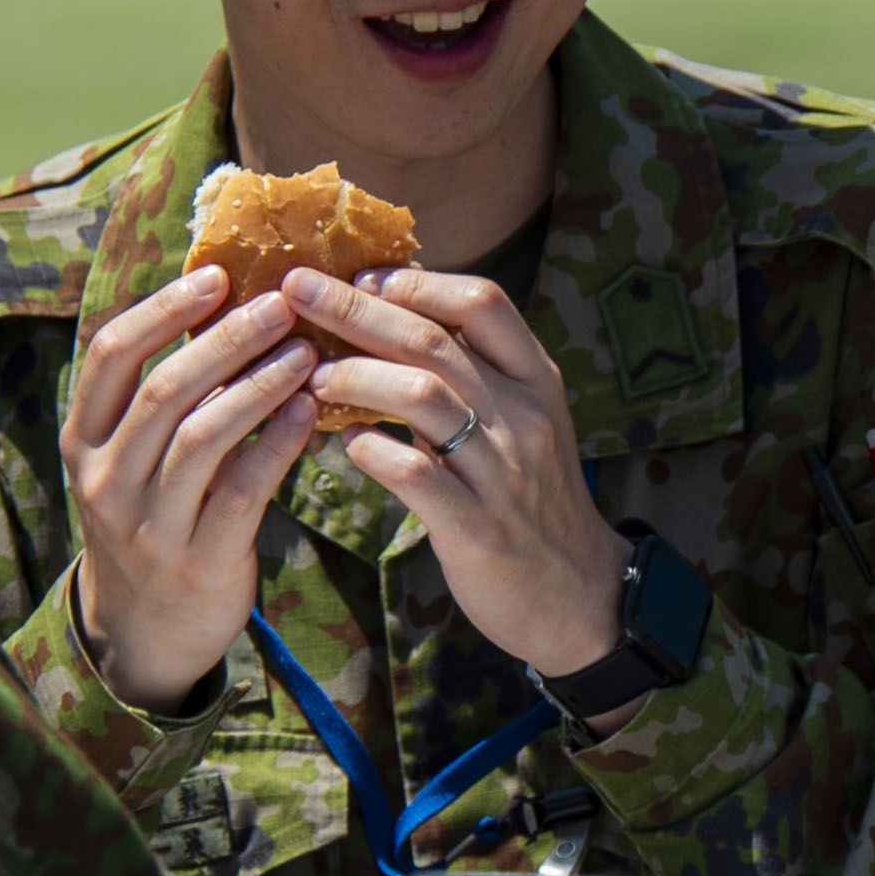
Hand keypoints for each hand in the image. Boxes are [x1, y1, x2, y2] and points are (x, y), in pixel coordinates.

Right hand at [61, 264, 317, 710]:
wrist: (146, 632)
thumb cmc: (153, 519)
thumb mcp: (133, 460)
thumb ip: (164, 397)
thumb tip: (223, 305)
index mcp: (83, 439)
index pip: (110, 355)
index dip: (162, 309)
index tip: (216, 274)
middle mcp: (106, 479)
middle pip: (163, 390)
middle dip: (225, 339)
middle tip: (281, 303)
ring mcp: (149, 524)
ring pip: (202, 436)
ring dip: (257, 385)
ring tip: (306, 350)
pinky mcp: (199, 560)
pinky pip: (241, 490)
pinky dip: (276, 443)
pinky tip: (309, 410)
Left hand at [298, 269, 639, 705]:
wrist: (578, 595)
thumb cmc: (532, 502)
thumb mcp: (521, 426)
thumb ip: (472, 380)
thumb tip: (391, 323)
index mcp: (536, 381)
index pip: (481, 302)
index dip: (414, 283)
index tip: (361, 280)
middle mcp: (523, 417)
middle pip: (433, 339)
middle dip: (354, 309)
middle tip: (296, 289)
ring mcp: (503, 472)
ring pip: (422, 396)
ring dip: (355, 377)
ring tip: (314, 377)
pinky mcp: (478, 527)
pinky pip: (415, 474)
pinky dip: (370, 450)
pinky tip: (344, 444)